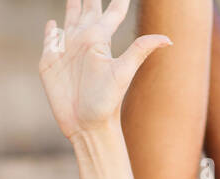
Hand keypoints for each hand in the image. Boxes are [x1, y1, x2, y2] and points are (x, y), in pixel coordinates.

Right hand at [39, 0, 170, 142]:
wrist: (86, 125)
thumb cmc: (106, 102)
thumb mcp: (122, 73)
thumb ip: (140, 50)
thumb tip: (169, 40)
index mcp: (100, 40)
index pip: (112, 12)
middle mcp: (84, 42)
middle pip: (89, 10)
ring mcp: (67, 51)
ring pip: (70, 21)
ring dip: (72, 7)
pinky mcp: (49, 62)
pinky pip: (50, 41)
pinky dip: (50, 32)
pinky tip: (52, 25)